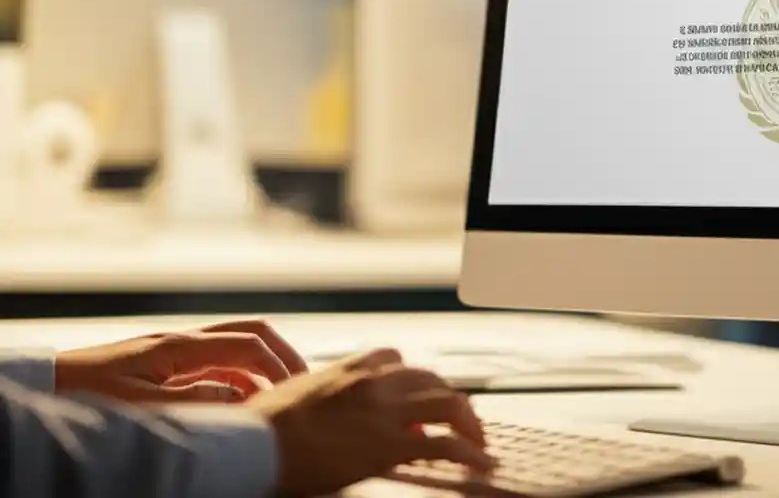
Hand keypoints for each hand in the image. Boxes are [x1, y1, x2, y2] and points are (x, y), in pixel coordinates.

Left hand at [55, 319, 307, 402]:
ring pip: (238, 348)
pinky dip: (240, 381)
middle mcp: (184, 340)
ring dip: (263, 370)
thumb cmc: (89, 395)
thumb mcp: (146, 406)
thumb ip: (198, 402)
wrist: (50, 384)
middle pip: (252, 332)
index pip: (250, 344)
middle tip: (304, 384)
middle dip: (283, 355)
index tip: (299, 392)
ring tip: (280, 399)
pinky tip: (244, 405)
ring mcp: (177, 350)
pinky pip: (217, 366)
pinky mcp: (169, 364)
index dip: (280, 366)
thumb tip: (243, 400)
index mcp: (181, 345)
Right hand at [247, 348, 493, 497]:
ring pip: (449, 404)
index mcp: (348, 368)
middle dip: (450, 399)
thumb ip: (318, 398)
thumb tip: (320, 415)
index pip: (393, 359)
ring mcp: (386, 411)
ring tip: (478, 443)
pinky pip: (444, 445)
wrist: (251, 445)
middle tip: (460, 421)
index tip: (417, 397)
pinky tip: (482, 464)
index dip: (411, 380)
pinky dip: (470, 453)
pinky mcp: (391, 445)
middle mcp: (374, 382)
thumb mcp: (291, 397)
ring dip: (469, 423)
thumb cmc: (257, 427)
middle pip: (430, 380)